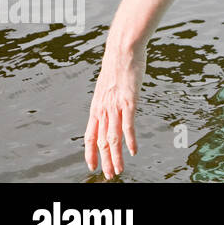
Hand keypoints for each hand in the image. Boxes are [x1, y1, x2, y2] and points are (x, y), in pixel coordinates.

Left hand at [85, 38, 144, 179]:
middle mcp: (103, 110)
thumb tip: (112, 105)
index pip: (90, 136)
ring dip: (116, 157)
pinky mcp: (129, 101)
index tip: (91, 166)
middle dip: (105, 161)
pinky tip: (133, 151)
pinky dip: (129, 141)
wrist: (122, 49)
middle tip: (109, 175)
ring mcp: (115, 106)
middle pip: (102, 142)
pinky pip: (127, 126)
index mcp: (97, 107)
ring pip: (113, 138)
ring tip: (118, 170)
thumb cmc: (118, 65)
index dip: (90, 153)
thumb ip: (110, 99)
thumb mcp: (109, 85)